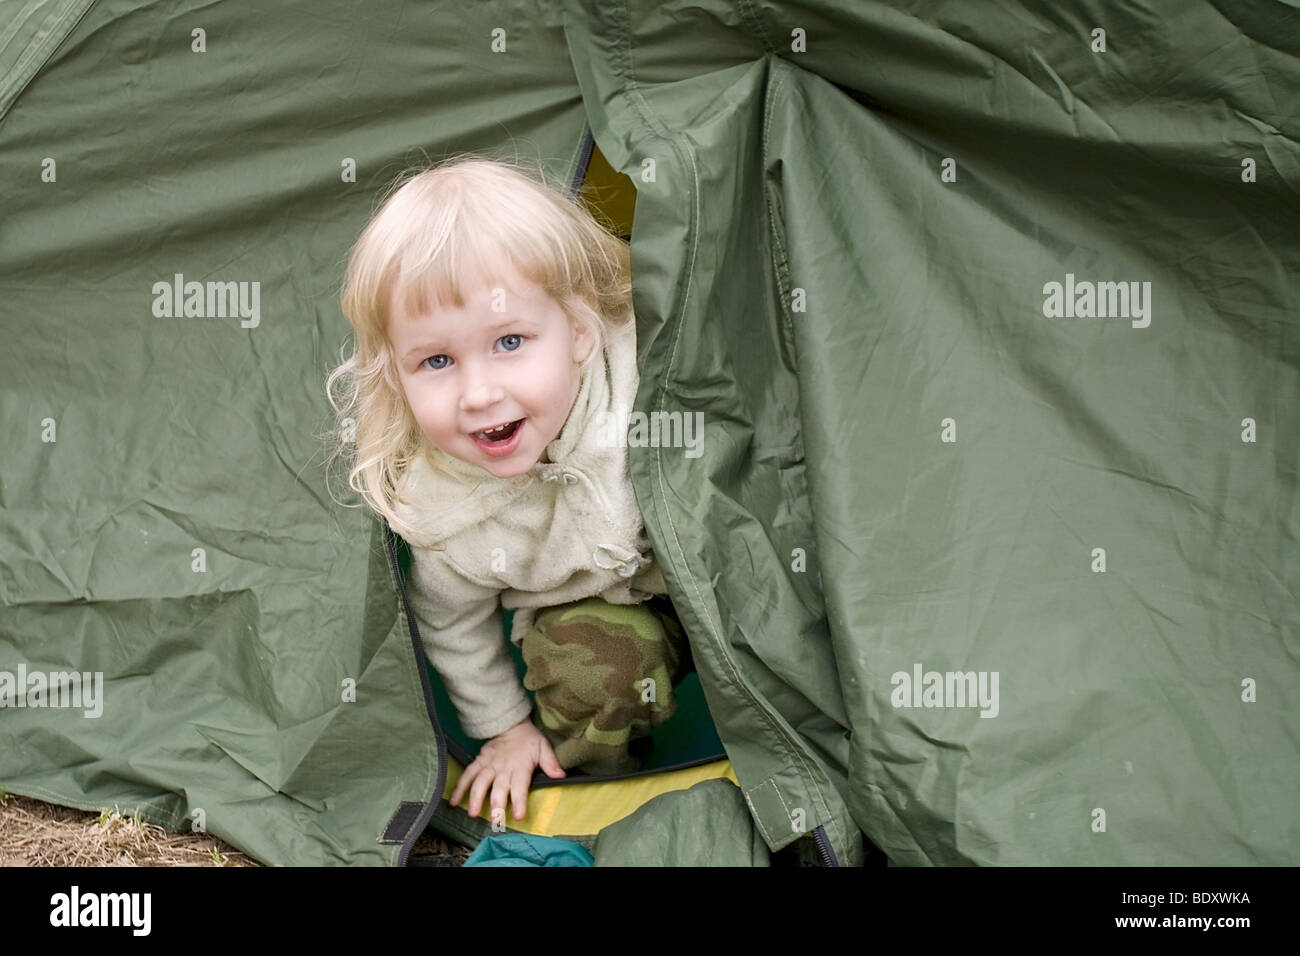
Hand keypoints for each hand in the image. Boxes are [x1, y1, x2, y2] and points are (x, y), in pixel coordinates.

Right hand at [450, 716, 566, 823]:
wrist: (510, 723)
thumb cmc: (529, 739)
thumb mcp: (544, 747)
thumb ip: (551, 763)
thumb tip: (561, 776)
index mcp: (520, 766)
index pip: (520, 785)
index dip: (520, 801)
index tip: (519, 815)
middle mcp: (503, 767)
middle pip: (498, 788)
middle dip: (496, 805)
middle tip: (495, 821)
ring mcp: (489, 765)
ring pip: (480, 783)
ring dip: (476, 798)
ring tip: (473, 813)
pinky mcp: (479, 762)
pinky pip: (467, 775)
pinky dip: (459, 788)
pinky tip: (454, 802)